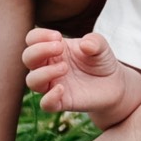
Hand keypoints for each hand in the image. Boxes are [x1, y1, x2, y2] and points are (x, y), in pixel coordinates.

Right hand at [25, 29, 140, 128]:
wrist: (113, 83)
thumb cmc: (100, 61)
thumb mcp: (101, 47)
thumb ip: (95, 41)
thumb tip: (85, 44)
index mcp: (53, 49)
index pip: (33, 39)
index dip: (39, 36)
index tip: (58, 36)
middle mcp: (48, 66)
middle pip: (27, 58)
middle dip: (39, 50)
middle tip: (59, 48)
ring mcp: (53, 84)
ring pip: (32, 80)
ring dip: (44, 72)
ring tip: (64, 67)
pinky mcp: (61, 102)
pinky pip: (46, 104)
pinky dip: (49, 97)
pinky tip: (62, 88)